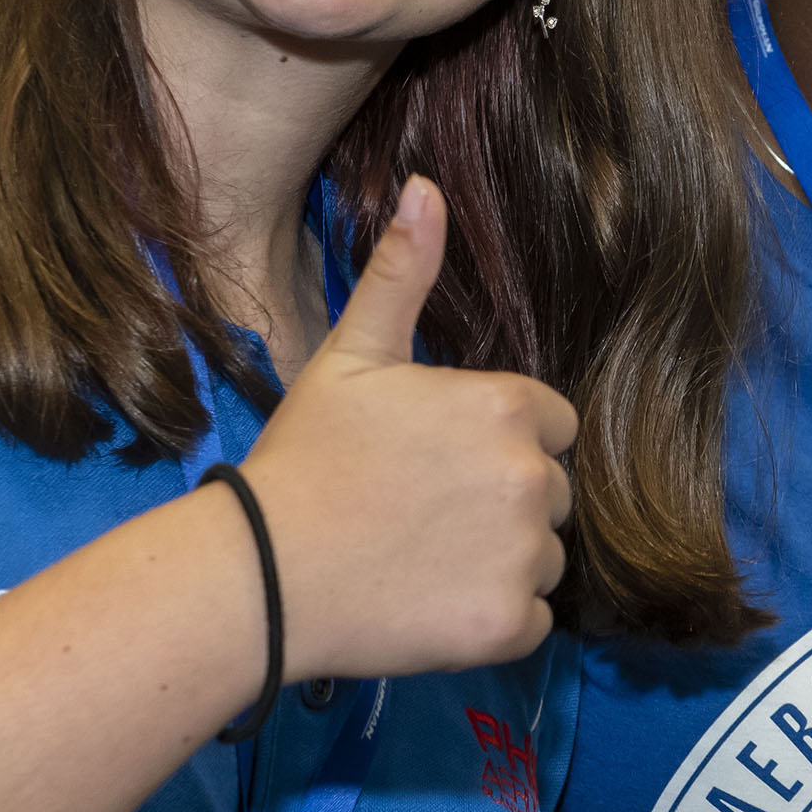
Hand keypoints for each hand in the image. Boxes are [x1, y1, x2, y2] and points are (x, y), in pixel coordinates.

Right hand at [237, 179, 576, 679]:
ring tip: (416, 560)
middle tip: (417, 515)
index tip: (434, 464)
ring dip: (499, 564)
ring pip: (544, 559)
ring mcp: (526, 557)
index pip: (550, 425)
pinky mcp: (510, 625)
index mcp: (509, 407)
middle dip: (500, 504)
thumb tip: (427, 187)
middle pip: (550, 494)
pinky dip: (491, 621)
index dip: (496, 444)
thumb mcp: (351, 355)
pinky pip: (532, 621)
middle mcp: (533, 479)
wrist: (260, 574)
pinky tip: (427, 605)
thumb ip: (404, 273)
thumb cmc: (304, 459)